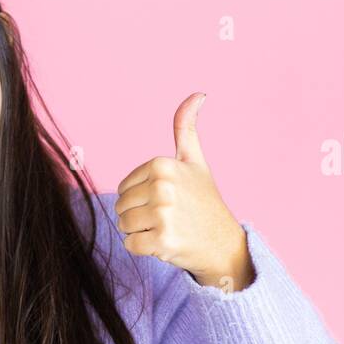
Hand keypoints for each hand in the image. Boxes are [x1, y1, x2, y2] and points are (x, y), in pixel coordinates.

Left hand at [114, 92, 253, 291]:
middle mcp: (162, 186)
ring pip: (123, 226)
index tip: (167, 200)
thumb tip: (198, 94)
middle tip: (168, 218)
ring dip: (139, 232)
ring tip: (166, 229)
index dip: (141, 198)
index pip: (124, 188)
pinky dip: (144, 249)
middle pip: (121, 206)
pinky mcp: (162, 240)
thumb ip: (186, 128)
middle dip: (138, 216)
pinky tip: (166, 243)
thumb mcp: (195, 161)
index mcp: (162, 164)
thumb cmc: (204, 201)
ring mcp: (163, 214)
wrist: (223, 243)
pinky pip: (130, 245)